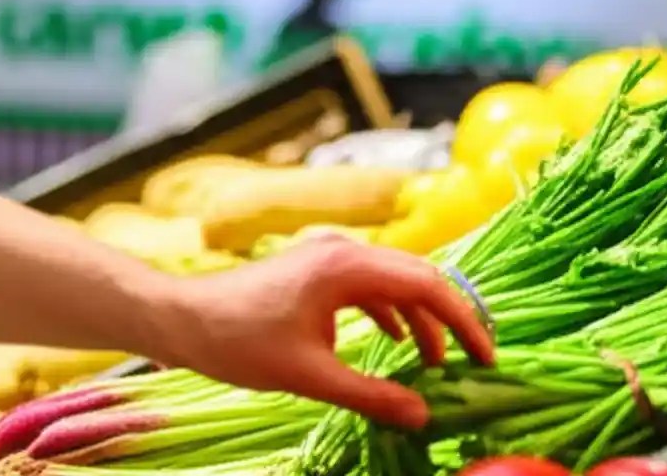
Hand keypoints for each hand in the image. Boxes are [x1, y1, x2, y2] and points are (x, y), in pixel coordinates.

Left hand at [147, 234, 494, 428]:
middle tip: (475, 357)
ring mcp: (331, 256)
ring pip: (397, 281)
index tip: (485, 356)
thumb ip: (370, 395)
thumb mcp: (308, 376)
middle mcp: (345, 250)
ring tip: (434, 362)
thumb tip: (421, 416)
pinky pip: (372, 285)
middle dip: (451, 317)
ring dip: (420, 318)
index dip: (464, 320)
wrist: (181, 317)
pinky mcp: (319, 269)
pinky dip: (393, 312)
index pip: (428, 285)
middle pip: (419, 276)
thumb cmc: (239, 342)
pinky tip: (397, 342)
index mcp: (348, 265)